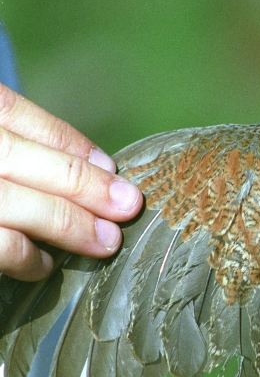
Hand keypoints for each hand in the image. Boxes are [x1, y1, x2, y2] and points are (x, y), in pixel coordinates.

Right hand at [0, 83, 142, 280]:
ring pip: (8, 201)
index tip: (113, 167)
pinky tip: (44, 265)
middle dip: (80, 182)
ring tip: (106, 242)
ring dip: (64, 223)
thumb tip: (101, 173)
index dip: (67, 142)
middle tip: (129, 205)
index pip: (12, 112)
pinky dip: (24, 256)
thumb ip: (24, 148)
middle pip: (16, 155)